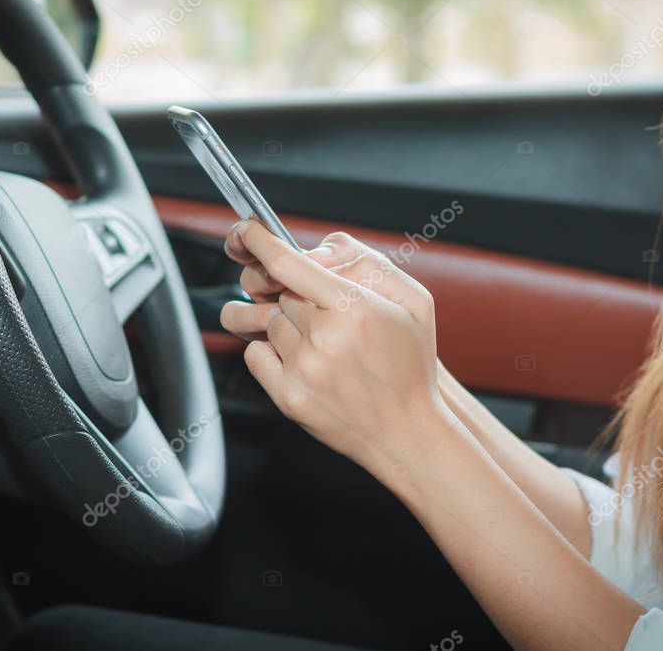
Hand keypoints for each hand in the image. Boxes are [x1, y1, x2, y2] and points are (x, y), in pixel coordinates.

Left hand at [220, 221, 452, 475]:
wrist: (408, 432)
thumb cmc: (411, 365)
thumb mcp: (415, 302)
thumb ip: (372, 265)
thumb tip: (322, 251)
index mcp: (355, 307)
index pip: (288, 263)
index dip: (260, 242)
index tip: (247, 231)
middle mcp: (325, 337)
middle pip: (280, 294)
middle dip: (295, 297)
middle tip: (323, 313)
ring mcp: (303, 369)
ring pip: (269, 323)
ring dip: (287, 326)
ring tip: (319, 342)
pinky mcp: (288, 396)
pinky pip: (256, 355)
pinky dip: (269, 351)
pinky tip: (301, 359)